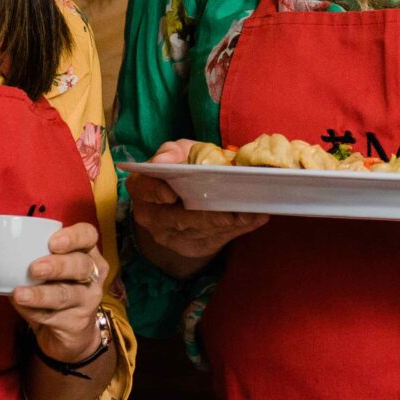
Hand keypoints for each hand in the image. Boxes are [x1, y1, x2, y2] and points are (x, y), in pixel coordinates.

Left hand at [13, 222, 109, 362]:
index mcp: (86, 253)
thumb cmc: (54, 291)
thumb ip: (32, 258)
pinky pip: (53, 316)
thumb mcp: (49, 270)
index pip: (88, 236)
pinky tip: (22, 307)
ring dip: (42, 294)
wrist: (66, 334)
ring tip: (21, 294)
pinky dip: (34, 311)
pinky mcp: (76, 323)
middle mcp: (92, 275)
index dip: (74, 237)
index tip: (52, 242)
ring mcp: (87, 300)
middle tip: (35, 268)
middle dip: (58, 265)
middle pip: (81, 265)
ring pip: (66, 294)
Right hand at [127, 137, 266, 276]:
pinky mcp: (192, 247)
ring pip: (201, 232)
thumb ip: (172, 152)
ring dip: (229, 224)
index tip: (171, 194)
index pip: (144, 189)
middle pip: (178, 219)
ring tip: (252, 212)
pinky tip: (256, 218)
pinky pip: (216, 240)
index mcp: (142, 187)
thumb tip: (164, 160)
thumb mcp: (178, 153)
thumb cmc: (182, 169)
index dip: (155, 192)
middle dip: (207, 216)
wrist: (183, 199)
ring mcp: (171, 236)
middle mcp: (152, 216)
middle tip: (231, 208)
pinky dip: (239, 229)